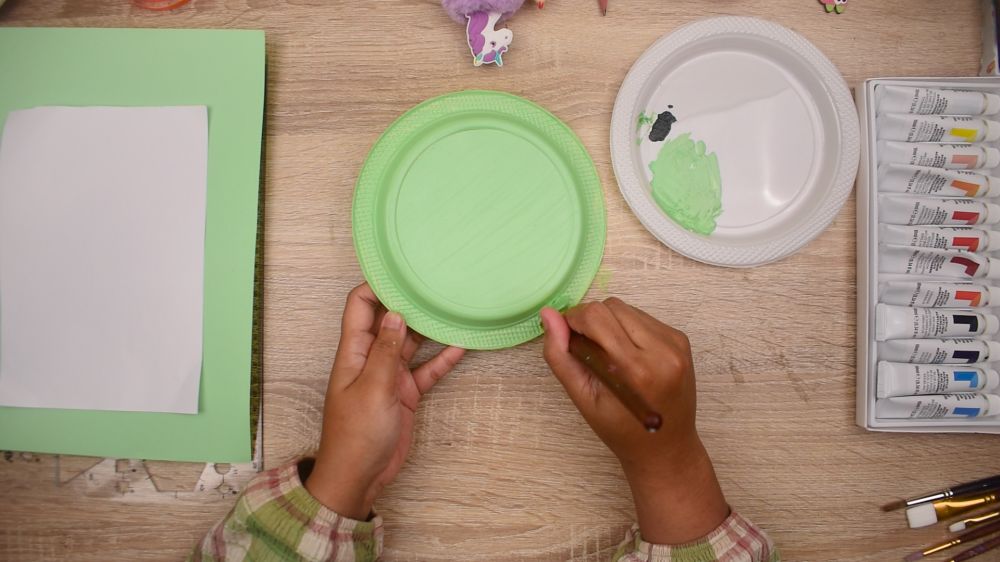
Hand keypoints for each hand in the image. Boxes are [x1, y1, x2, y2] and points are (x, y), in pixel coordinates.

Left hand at [305, 283, 465, 519]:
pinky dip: (442, 359)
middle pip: (389, 320)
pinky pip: (426, 370)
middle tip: (434, 282)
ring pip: (411, 343)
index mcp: (354, 352)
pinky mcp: (405, 393)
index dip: (375, 286)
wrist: (358, 476)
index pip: (359, 307)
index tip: (400, 271)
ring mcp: (389, 375)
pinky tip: (461, 346)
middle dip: (408, 302)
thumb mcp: (373, 389)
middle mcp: (371, 358)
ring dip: (429, 329)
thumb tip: (395, 314)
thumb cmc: (356, 435)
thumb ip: (386, 352)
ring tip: (452, 308)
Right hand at [540, 298, 728, 543]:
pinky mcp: (682, 340)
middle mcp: (662, 351)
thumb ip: (560, 356)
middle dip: (591, 321)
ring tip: (610, 355)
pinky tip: (628, 354)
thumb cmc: (620, 430)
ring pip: (628, 308)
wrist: (666, 448)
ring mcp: (675, 344)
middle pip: (612, 306)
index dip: (574, 320)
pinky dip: (628, 328)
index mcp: (636, 370)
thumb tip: (548, 314)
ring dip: (610, 323)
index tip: (569, 338)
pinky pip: (644, 317)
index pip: (596, 316)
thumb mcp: (582, 399)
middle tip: (587, 350)